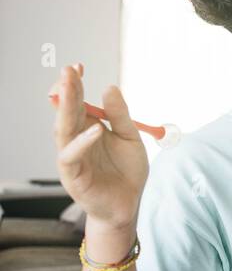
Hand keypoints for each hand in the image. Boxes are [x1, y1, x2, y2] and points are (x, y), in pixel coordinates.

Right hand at [49, 65, 147, 235]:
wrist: (129, 204)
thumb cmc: (127, 172)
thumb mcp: (130, 138)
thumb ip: (120, 115)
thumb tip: (109, 87)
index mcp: (88, 128)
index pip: (76, 103)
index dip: (75, 85)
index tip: (78, 66)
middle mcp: (76, 140)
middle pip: (67, 112)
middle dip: (67, 90)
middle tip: (68, 70)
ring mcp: (72, 157)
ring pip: (62, 129)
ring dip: (66, 109)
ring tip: (72, 88)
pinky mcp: (73, 175)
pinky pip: (72, 156)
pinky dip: (82, 142)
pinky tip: (95, 129)